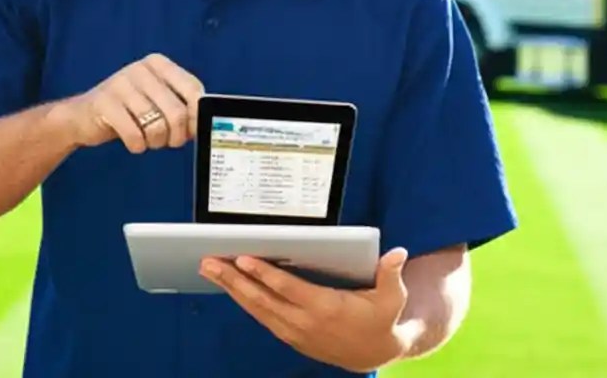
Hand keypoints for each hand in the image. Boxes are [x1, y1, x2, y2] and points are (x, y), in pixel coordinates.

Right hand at [58, 53, 204, 152]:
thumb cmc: (128, 111)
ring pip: (156, 126)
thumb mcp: (157, 101)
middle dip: (176, 135)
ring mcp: (120, 84)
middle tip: (169, 141)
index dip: (197, 116)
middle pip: (177, 112)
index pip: (194, 90)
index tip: (192, 131)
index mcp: (159, 64)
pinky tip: (133, 142)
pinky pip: (133, 134)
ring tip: (149, 140)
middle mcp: (141, 69)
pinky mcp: (104, 103)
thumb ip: (181, 106)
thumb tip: (205, 124)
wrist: (82, 117)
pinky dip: (137, 145)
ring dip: (156, 142)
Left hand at [200, 248, 411, 372]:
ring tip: (210, 270)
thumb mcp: (392, 298)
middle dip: (233, 280)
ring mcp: (294, 331)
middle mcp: (304, 322)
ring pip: (256, 308)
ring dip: (231, 289)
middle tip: (209, 262)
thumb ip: (391, 274)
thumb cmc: (382, 319)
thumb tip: (396, 253)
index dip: (265, 274)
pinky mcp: (290, 335)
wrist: (374, 353)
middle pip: (262, 299)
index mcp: (326, 308)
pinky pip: (261, 316)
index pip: (288, 288)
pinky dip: (243, 301)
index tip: (244, 260)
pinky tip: (230, 287)